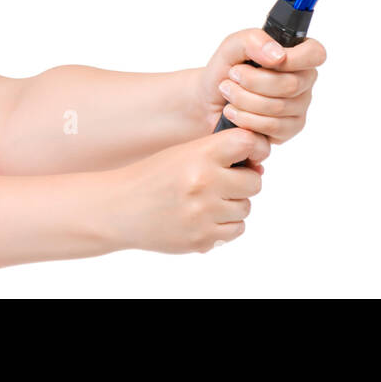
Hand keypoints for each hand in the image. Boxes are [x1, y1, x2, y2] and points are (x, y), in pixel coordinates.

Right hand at [106, 128, 269, 252]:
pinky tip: (204, 217)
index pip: (248, 143)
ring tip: (207, 201)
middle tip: (223, 182)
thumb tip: (259, 168)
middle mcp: (205, 183)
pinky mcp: (203, 238)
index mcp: (200, 155)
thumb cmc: (154, 176)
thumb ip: (219, 156)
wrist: (121, 208)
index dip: (255, 147)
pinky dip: (225, 225)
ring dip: (233, 205)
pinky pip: (235, 230)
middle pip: (254, 183)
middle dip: (243, 182)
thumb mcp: (183, 154)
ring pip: (245, 208)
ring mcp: (204, 214)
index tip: (252, 154)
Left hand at [197, 28, 325, 144]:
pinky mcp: (289, 129)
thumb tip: (278, 56)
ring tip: (228, 91)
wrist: (209, 100)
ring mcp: (299, 107)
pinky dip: (245, 118)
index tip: (265, 62)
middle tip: (232, 75)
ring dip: (244, 99)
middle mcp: (303, 80)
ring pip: (279, 107)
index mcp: (297, 54)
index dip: (293, 59)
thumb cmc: (226, 70)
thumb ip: (254, 40)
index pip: (315, 53)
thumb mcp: (232, 46)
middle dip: (252, 81)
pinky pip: (273, 127)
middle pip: (291, 84)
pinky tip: (233, 111)